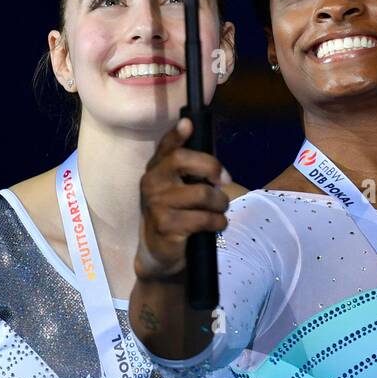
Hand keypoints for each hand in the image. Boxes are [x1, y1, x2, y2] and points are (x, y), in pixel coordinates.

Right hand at [134, 117, 232, 281]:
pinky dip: (218, 222)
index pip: (166, 146)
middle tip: (224, 182)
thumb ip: (193, 167)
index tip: (188, 124)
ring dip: (220, 203)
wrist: (160, 253)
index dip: (177, 134)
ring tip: (219, 210)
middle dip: (212, 167)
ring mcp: (157, 204)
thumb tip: (211, 150)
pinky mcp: (166, 225)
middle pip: (184, 160)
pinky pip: (204, 218)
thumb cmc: (177, 213)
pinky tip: (215, 225)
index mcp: (157, 168)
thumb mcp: (181, 187)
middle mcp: (152, 182)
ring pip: (202, 193)